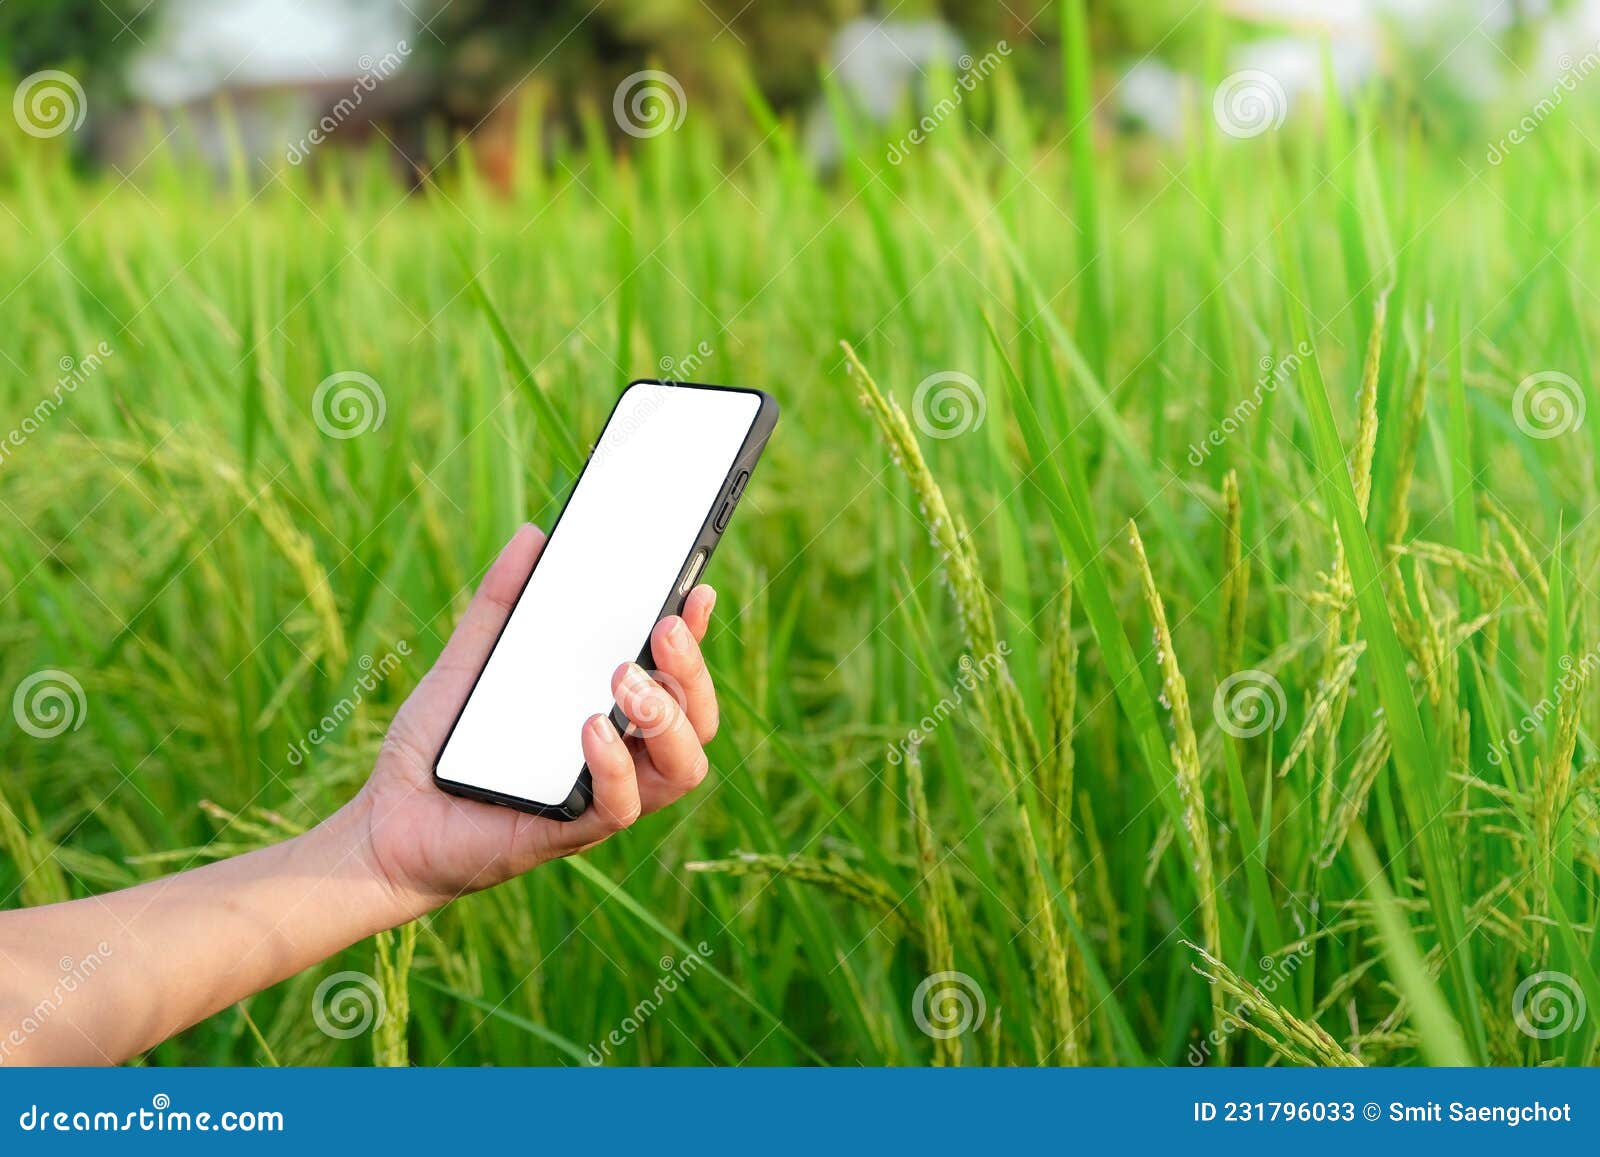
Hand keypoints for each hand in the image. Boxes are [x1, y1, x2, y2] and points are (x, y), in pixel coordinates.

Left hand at [346, 524, 720, 915]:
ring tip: (626, 678)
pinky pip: (621, 806)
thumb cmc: (435, 746)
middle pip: (697, 719)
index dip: (698, 635)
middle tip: (665, 630)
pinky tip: (591, 727)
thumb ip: (500, 604)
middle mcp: (619, 755)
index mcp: (608, 711)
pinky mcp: (570, 830)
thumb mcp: (467, 661)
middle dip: (693, 670)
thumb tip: (533, 537)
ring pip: (683, 767)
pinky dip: (613, 763)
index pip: (676, 675)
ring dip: (669, 717)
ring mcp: (601, 796)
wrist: (386, 820)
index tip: (698, 590)